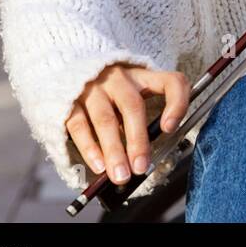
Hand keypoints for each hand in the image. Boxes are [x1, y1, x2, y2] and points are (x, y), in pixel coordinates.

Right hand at [65, 62, 189, 184]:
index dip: (176, 103)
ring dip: (114, 150)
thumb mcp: (133, 95)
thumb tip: (142, 159)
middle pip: (132, 106)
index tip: (170, 128)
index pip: (171, 82)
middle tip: (140, 167)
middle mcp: (119, 78)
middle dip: (138, 140)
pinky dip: (89, 148)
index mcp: (143, 76)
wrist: (68, 73)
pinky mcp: (70, 101)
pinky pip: (80, 125)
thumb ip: (143, 119)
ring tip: (120, 174)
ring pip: (105, 119)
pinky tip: (98, 165)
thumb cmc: (111, 93)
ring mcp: (93, 88)